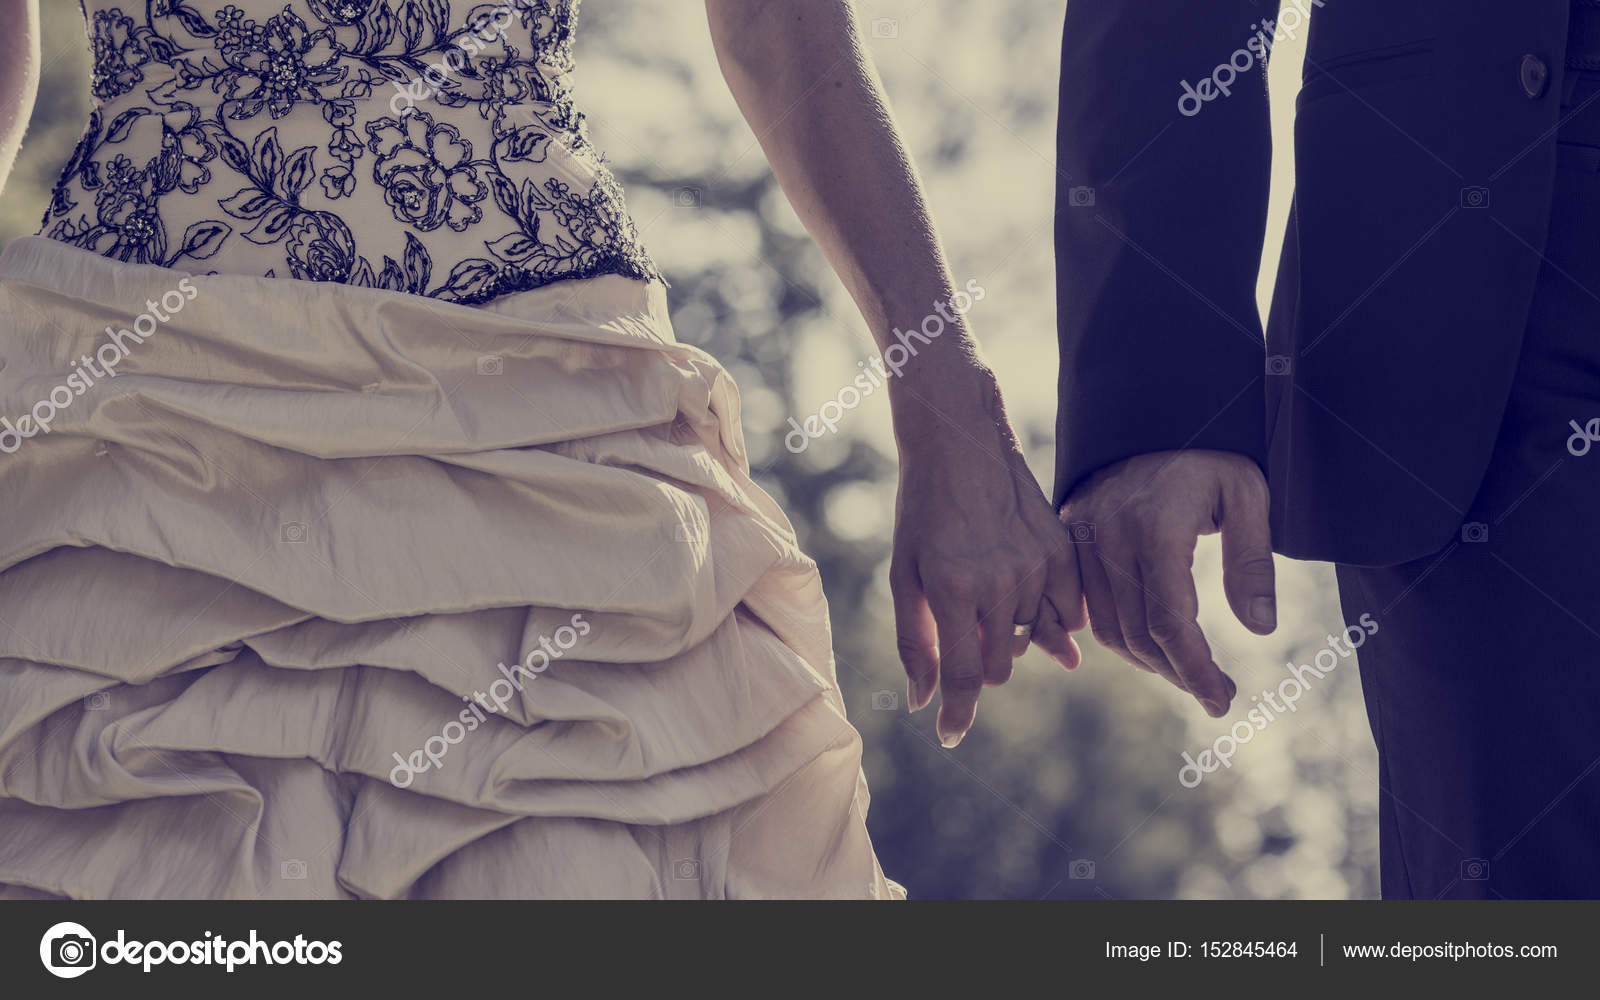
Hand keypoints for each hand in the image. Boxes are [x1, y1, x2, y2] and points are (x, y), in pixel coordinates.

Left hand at [891, 392, 1085, 747]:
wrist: (960, 444)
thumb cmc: (921, 513)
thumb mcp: (904, 576)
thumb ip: (914, 642)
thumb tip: (922, 702)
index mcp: (952, 589)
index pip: (965, 676)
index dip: (957, 714)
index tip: (951, 736)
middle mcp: (1000, 582)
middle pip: (1001, 665)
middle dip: (980, 663)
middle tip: (963, 629)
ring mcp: (1036, 566)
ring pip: (1031, 641)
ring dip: (1010, 634)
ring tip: (988, 591)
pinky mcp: (1062, 553)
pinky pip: (1068, 614)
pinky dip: (1050, 619)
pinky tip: (1029, 598)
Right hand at [1060, 449, 1274, 717]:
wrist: (1149, 417)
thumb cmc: (1210, 457)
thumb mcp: (1247, 497)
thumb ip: (1252, 562)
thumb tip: (1259, 630)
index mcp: (1154, 529)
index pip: (1169, 623)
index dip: (1196, 670)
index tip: (1221, 699)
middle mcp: (1108, 539)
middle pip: (1138, 635)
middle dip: (1179, 674)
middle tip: (1217, 694)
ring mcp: (1082, 542)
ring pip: (1108, 629)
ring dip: (1151, 663)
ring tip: (1190, 674)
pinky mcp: (1070, 543)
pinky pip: (1089, 610)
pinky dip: (1121, 638)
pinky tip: (1154, 648)